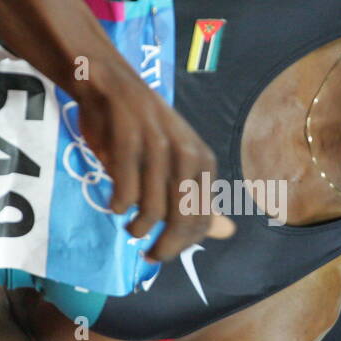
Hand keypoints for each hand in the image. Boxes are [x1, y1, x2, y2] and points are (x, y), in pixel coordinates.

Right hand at [74, 75, 230, 261]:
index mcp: (203, 162)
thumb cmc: (145, 131)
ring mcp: (158, 147)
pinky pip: (125, 192)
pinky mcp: (129, 141)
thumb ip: (199, 200)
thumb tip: (228, 232)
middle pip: (181, 220)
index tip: (162, 252)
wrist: (112, 85)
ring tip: (129, 225)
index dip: (183, 244)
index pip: (201, 219)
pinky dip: (119, 206)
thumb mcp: (178, 165)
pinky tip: (116, 204)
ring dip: (138, 228)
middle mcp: (186, 154)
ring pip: (152, 210)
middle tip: (149, 255)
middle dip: (165, 247)